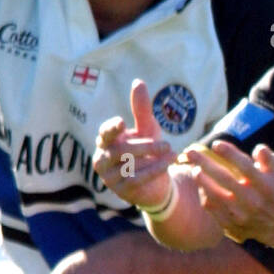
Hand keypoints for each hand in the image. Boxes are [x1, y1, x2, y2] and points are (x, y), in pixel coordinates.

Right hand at [94, 79, 174, 208]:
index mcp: (106, 141)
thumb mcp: (147, 129)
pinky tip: (169, 163)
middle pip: (120, 150)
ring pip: (129, 166)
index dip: (112, 128)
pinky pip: (137, 180)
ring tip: (171, 151)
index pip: (105, 133)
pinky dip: (154, 170)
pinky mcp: (121, 191)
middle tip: (166, 143)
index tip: (122, 122)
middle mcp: (103, 159)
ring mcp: (110, 177)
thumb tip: (138, 82)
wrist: (155, 184)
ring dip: (152, 158)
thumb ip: (141, 109)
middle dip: (145, 146)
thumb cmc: (148, 151)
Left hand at [182, 140, 273, 250]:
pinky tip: (202, 186)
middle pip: (225, 179)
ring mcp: (242, 215)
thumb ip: (268, 157)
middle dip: (205, 163)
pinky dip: (205, 195)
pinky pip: (212, 208)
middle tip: (190, 152)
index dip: (230, 154)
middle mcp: (253, 201)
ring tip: (195, 169)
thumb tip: (258, 149)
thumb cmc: (272, 189)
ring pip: (215, 195)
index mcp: (265, 186)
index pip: (245, 167)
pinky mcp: (232, 226)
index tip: (216, 144)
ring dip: (202, 180)